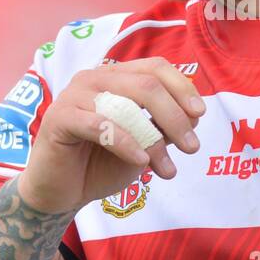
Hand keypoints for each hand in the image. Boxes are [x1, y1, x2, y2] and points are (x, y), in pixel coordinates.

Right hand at [17, 57, 204, 213]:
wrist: (61, 191)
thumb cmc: (101, 163)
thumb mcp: (143, 144)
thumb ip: (164, 126)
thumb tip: (194, 115)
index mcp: (116, 77)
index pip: (155, 67)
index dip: (182, 87)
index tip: (200, 114)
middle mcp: (95, 78)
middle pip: (146, 84)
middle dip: (175, 117)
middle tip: (192, 147)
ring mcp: (74, 94)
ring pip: (126, 106)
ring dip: (153, 140)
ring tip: (168, 169)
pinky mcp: (59, 117)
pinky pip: (100, 125)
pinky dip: (125, 143)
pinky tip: (141, 162)